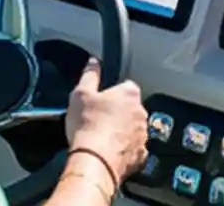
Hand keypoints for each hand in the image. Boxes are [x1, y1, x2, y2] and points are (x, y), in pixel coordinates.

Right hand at [65, 58, 148, 181]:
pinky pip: (133, 149)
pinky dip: (124, 151)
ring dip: (122, 132)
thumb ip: (89, 75)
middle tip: (98, 121)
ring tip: (101, 139)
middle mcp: (141, 113)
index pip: (125, 86)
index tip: (100, 102)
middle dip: (118, 113)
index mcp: (129, 94)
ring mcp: (143, 135)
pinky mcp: (141, 155)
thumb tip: (93, 62)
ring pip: (133, 129)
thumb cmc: (88, 126)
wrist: (95, 160)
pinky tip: (109, 153)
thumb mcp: (80, 94)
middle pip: (130, 109)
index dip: (111, 94)